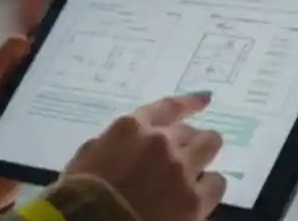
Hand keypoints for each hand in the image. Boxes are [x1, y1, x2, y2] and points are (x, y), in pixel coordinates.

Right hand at [64, 93, 225, 220]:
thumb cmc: (80, 194)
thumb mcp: (86, 158)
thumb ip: (110, 144)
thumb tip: (122, 146)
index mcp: (131, 128)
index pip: (168, 108)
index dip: (189, 103)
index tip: (205, 99)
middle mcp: (161, 142)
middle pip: (189, 130)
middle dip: (187, 140)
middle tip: (183, 153)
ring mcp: (181, 170)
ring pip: (210, 146)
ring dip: (204, 153)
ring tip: (199, 165)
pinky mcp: (195, 199)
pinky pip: (217, 182)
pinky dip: (210, 184)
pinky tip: (202, 191)